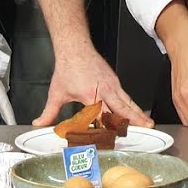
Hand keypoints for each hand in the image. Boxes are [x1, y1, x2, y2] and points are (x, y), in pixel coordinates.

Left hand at [32, 46, 152, 128]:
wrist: (75, 46)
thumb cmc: (68, 67)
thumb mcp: (56, 92)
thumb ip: (49, 112)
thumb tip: (39, 123)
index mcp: (91, 94)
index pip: (101, 116)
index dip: (107, 129)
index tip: (112, 141)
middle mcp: (105, 89)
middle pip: (122, 108)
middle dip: (134, 120)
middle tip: (144, 131)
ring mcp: (112, 84)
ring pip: (127, 101)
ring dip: (138, 113)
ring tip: (148, 124)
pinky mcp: (114, 81)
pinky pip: (125, 96)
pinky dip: (132, 105)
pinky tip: (137, 113)